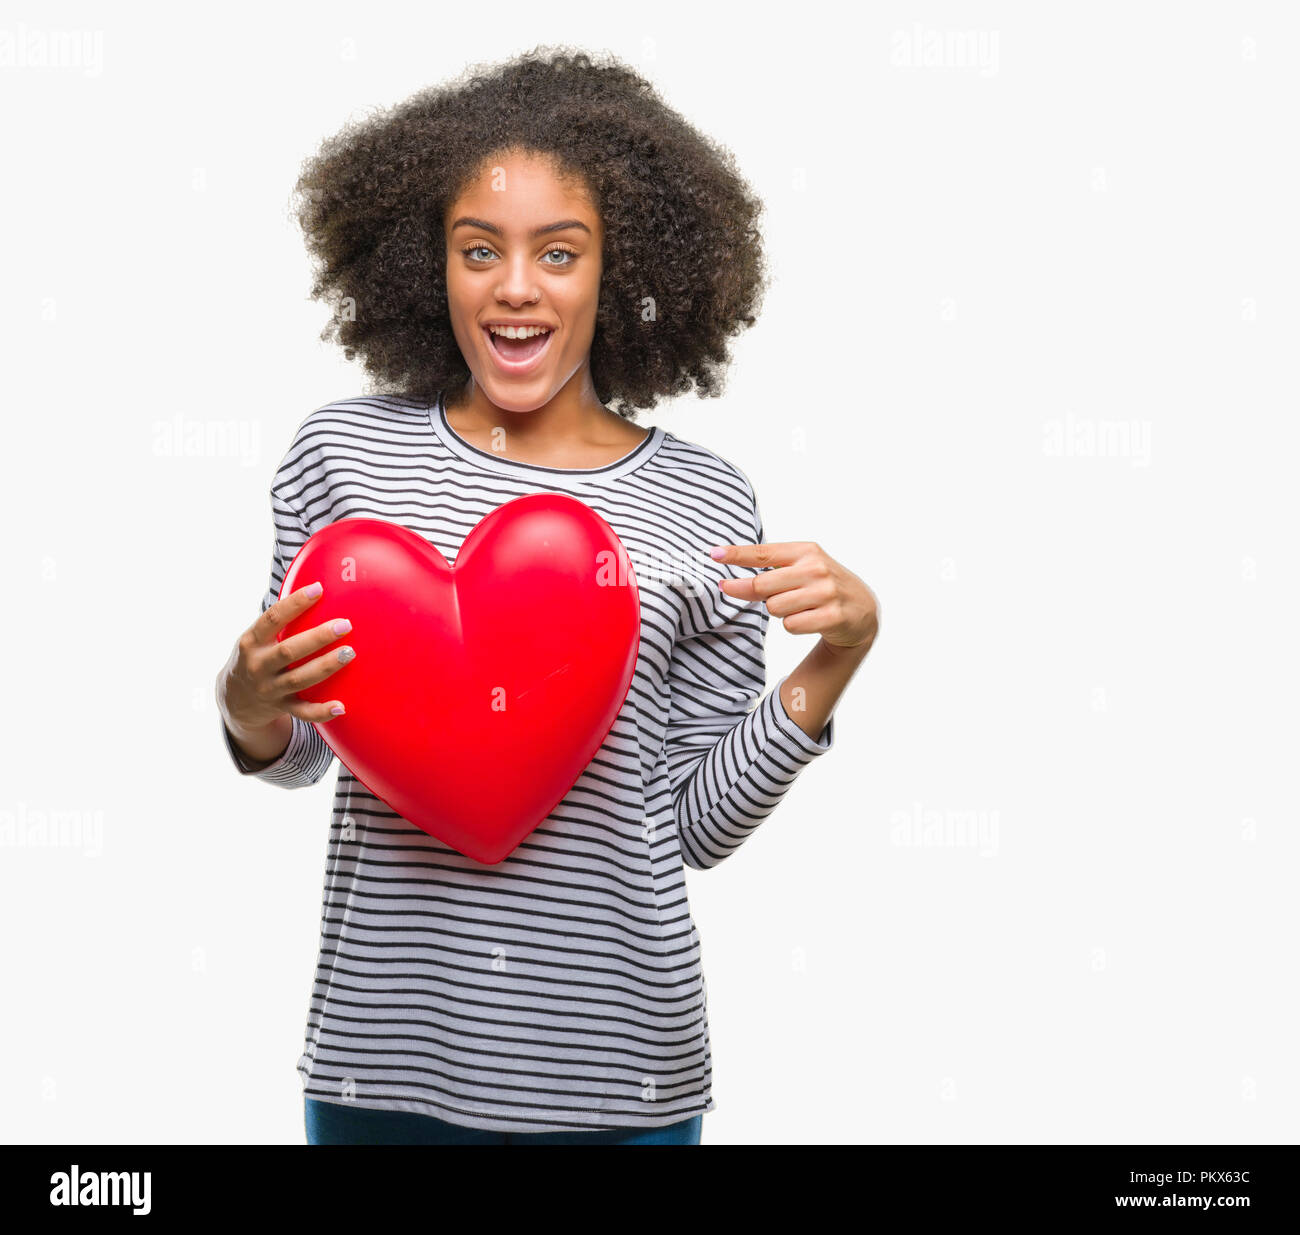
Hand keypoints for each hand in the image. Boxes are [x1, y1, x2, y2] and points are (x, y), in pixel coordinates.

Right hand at [215, 582, 356, 734]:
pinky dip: (320, 711)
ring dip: (325, 666)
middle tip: (345, 624)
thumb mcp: (256, 638)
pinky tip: (341, 707)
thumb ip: (279, 621)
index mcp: (251, 642)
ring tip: (350, 653)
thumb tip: (317, 590)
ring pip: (299, 679)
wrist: (234, 700)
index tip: (318, 589)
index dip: (295, 603)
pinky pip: (302, 711)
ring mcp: (269, 688)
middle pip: (289, 651)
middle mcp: (258, 665)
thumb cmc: (256, 657)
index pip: (272, 618)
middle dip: (317, 637)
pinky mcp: (281, 707)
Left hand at [711, 541, 878, 651]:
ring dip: (781, 612)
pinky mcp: (832, 616)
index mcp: (806, 551)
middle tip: (775, 596)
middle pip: (762, 585)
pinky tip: (811, 619)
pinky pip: (791, 626)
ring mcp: (826, 592)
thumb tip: (729, 584)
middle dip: (757, 594)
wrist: (862, 609)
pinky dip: (794, 626)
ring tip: (801, 607)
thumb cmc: (821, 586)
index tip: (713, 554)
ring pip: (775, 608)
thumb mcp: (799, 572)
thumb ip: (766, 576)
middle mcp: (816, 568)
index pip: (763, 552)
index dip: (736, 555)